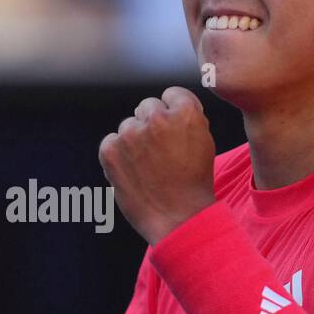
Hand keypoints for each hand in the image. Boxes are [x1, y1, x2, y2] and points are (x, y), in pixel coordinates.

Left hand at [98, 86, 216, 244]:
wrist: (178, 217)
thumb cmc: (194, 183)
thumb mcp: (203, 141)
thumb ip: (186, 118)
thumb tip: (168, 107)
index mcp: (185, 112)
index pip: (171, 95)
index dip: (173, 113)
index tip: (174, 131)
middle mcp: (156, 118)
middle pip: (147, 107)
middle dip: (152, 124)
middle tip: (160, 152)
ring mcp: (130, 134)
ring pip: (128, 126)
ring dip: (134, 141)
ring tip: (147, 167)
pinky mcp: (110, 150)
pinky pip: (110, 142)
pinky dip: (117, 155)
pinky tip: (132, 172)